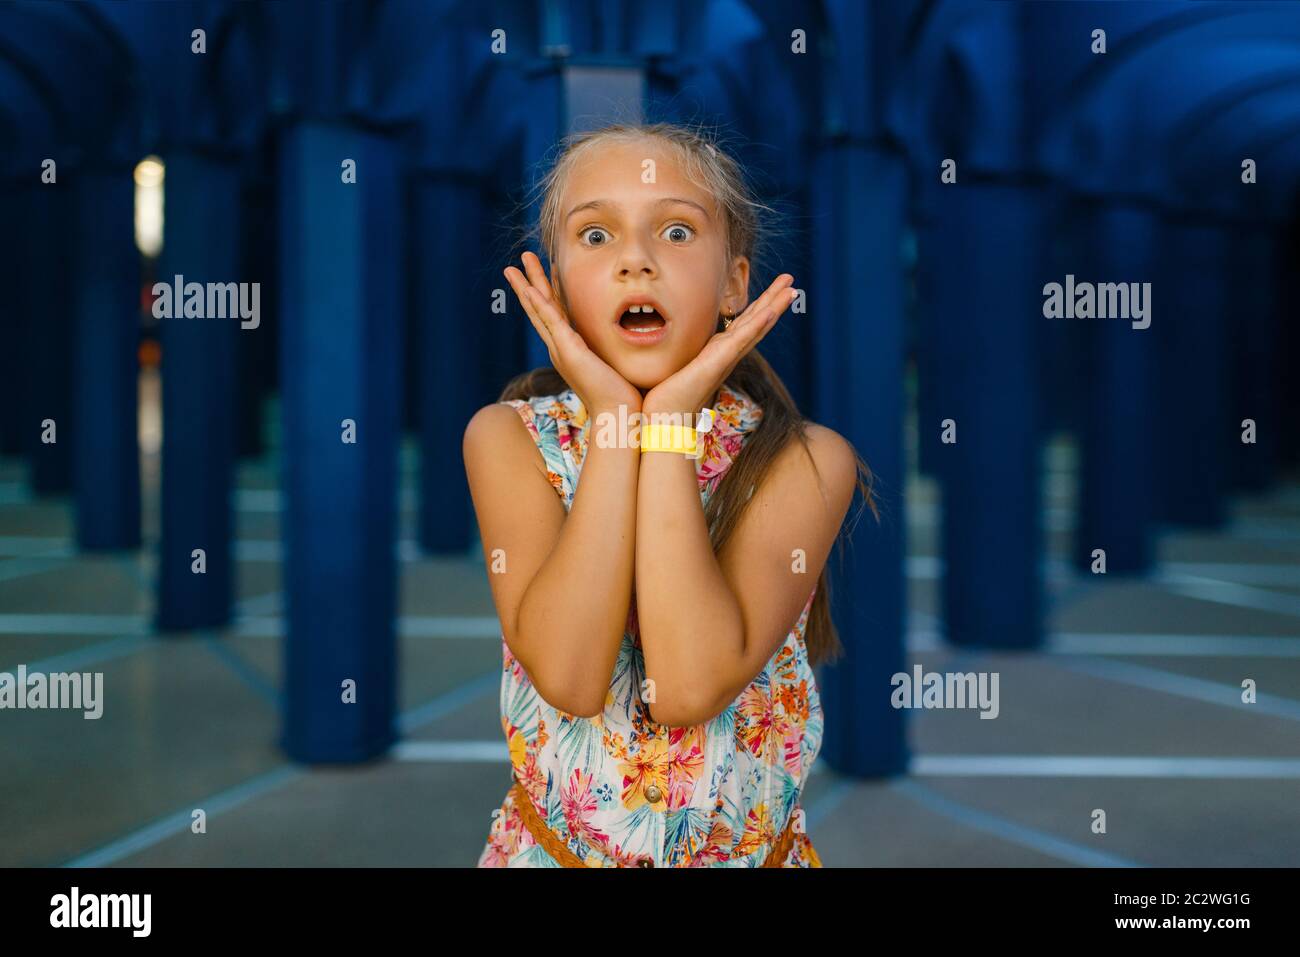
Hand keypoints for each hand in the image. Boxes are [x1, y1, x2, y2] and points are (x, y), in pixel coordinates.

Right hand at [504, 252, 642, 414]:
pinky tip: (529, 289)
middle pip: (538, 310)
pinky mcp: (569, 351)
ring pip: (539, 311)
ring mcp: (561, 349)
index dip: (546, 293)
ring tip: (513, 267)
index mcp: (569, 349)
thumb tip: (623, 341)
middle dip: (527, 285)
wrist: (618, 414)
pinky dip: (539, 305)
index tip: (543, 272)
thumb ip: (610, 351)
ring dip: (527, 287)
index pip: (554, 314)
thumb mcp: (613, 364)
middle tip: (515, 264)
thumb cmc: (621, 394)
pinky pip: (551, 322)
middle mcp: (559, 348)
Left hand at [642, 273, 797, 416]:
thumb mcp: (677, 365)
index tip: (774, 289)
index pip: (744, 325)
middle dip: (774, 299)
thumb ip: (683, 354)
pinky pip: (741, 339)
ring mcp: (725, 358)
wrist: (663, 418)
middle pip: (756, 321)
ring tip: (791, 288)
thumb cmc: (665, 396)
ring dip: (774, 306)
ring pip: (756, 327)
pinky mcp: (717, 363)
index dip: (760, 306)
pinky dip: (758, 324)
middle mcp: (726, 355)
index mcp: (718, 353)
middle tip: (791, 279)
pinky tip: (771, 310)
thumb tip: (672, 345)